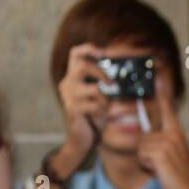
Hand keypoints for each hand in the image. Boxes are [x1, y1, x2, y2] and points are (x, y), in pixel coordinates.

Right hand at [56, 42, 112, 167]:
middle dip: (102, 73)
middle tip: (113, 84)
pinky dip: (101, 111)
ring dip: (105, 99)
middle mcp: (67, 84)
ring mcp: (68, 96)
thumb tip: (121, 76)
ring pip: (94, 89)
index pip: (75, 54)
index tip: (103, 53)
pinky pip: (94, 105)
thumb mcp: (99, 97)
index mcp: (72, 77)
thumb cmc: (92, 116)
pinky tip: (97, 117)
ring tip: (104, 108)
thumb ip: (105, 85)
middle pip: (83, 66)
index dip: (89, 49)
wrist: (81, 139)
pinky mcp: (72, 109)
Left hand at [136, 84, 188, 188]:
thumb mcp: (173, 156)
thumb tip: (144, 139)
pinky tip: (158, 171)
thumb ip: (162, 143)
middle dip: (146, 152)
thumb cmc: (179, 178)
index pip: (168, 109)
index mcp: (177, 133)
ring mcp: (167, 142)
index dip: (162, 93)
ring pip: (140, 146)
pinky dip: (146, 165)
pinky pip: (141, 154)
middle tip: (161, 165)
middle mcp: (173, 134)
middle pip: (144, 135)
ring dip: (145, 160)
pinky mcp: (160, 152)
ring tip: (160, 168)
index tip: (158, 76)